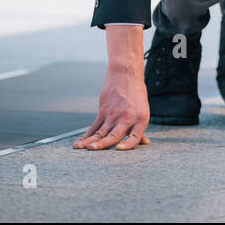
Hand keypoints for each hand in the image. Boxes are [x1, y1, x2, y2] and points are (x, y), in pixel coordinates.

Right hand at [74, 26, 150, 150]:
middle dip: (103, 145)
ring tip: (80, 147)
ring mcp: (114, 114)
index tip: (118, 150)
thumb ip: (140, 127)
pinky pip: (94, 125)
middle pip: (114, 135)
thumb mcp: (142, 110)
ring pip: (100, 131)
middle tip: (92, 150)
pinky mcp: (104, 110)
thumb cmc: (136, 94)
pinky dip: (87, 134)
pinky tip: (80, 141)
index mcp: (141, 119)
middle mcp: (127, 118)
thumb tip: (144, 142)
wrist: (126, 74)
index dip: (128, 145)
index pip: (135, 137)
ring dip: (89, 141)